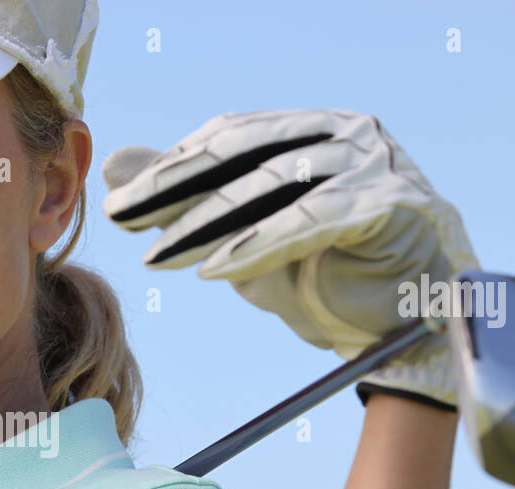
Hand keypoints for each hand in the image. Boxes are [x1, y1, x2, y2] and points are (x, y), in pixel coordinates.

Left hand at [101, 109, 480, 409]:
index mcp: (315, 129)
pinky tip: (210, 270)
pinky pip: (307, 221)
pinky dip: (255, 246)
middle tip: (120, 215)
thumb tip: (115, 163)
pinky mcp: (389, 203)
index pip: (233, 135)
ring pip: (270, 185)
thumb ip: (183, 198)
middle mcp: (348, 133)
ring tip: (157, 255)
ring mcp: (373, 162)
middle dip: (173, 187)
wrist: (399, 334)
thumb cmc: (323, 279)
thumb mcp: (239, 238)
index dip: (173, 167)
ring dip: (204, 223)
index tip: (122, 203)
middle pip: (244, 152)